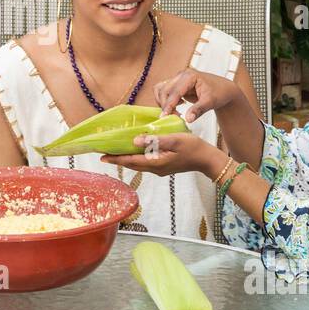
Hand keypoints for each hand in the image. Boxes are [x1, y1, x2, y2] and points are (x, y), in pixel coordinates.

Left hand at [100, 133, 224, 177]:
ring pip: (138, 165)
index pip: (130, 161)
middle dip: (117, 160)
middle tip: (103, 155)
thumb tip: (135, 140)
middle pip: (131, 165)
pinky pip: (145, 163)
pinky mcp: (164, 167)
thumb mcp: (174, 140)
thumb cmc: (193, 147)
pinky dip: (136, 159)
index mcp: (155, 162)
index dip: (115, 158)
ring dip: (126, 160)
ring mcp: (160, 169)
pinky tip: (135, 152)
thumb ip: (155, 140)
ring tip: (115, 154)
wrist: (207, 160)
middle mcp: (155, 169)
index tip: (101, 156)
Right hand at [154, 67, 241, 122]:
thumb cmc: (219, 93)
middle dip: (165, 105)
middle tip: (174, 117)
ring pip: (161, 90)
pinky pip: (164, 91)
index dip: (168, 105)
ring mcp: (177, 79)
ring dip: (163, 102)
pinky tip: (176, 107)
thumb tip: (188, 119)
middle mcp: (181, 75)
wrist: (223, 89)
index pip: (174, 91)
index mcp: (189, 76)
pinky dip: (165, 100)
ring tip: (175, 112)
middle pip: (164, 90)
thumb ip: (198, 110)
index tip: (164, 116)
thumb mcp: (210, 102)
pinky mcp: (176, 84)